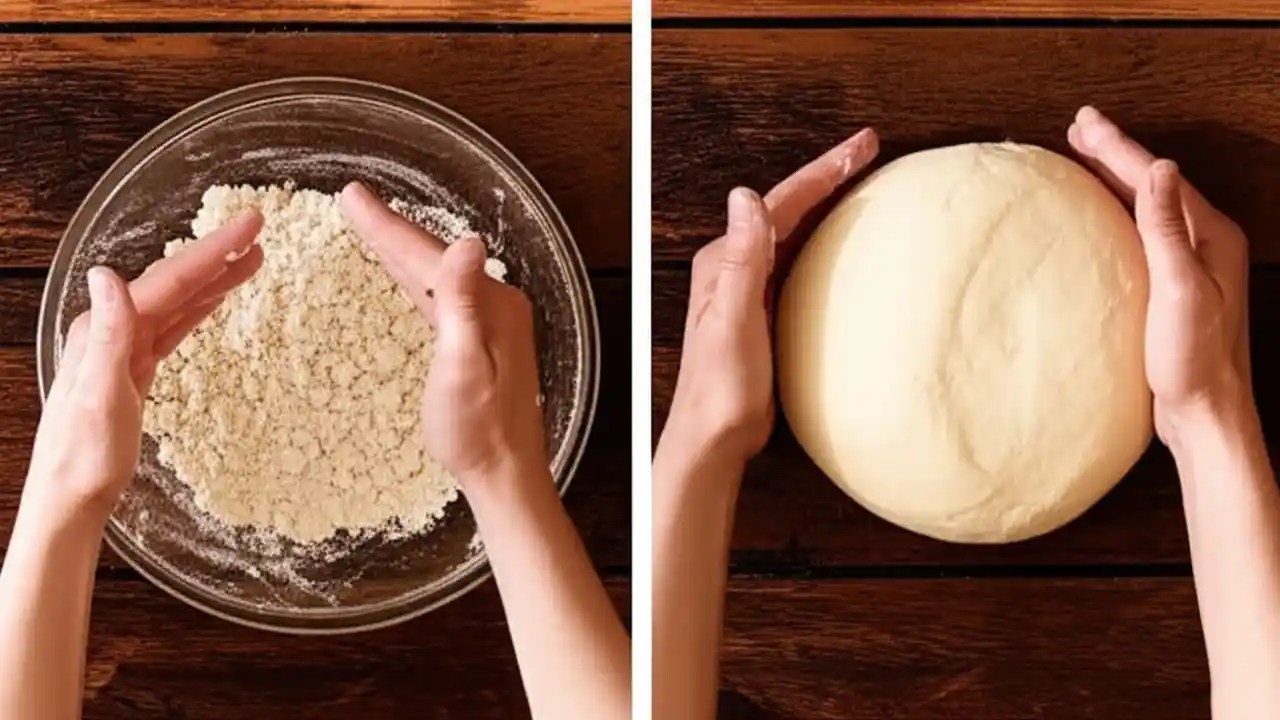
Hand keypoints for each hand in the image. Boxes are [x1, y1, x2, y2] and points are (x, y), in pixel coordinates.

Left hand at [26, 212, 263, 521]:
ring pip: (177, 302)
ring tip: (251, 257)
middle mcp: (111, 330)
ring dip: (214, 278)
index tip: (249, 227)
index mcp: (105, 329)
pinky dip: (198, 308)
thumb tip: (106, 274)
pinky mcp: (135, 368)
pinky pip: (173, 327)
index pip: (168, 281)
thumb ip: (106, 335)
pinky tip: (217, 299)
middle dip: (217, 254)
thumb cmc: (84, 457)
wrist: (72, 499)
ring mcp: (123, 348)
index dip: (211, 252)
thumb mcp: (97, 396)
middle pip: (174, 283)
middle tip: (257, 229)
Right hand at [340, 182, 546, 484]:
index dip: (387, 227)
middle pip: (432, 258)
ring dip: (401, 249)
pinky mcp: (484, 341)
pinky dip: (415, 278)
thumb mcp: (463, 367)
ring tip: (370, 225)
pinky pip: (442, 296)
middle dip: (390, 229)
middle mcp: (496, 305)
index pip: (428, 256)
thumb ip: (463, 304)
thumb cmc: (478, 431)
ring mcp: (492, 323)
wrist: (505, 473)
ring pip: (435, 275)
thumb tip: (468, 244)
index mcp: (491, 306)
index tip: (352, 198)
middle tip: (354, 201)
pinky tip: (405, 275)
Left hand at [665, 128, 878, 467]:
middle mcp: (733, 268)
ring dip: (827, 204)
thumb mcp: (733, 321)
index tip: (862, 146)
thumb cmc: (721, 390)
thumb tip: (745, 198)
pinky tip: (846, 247)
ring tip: (863, 182)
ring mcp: (748, 290)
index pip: (780, 203)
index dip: (823, 171)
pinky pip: (798, 263)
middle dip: (829, 177)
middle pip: (788, 209)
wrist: (714, 440)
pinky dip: (823, 243)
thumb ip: (741, 262)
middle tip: (869, 150)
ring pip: (794, 233)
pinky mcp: (764, 314)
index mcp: (725, 262)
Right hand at [1068, 107, 1250, 445]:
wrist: (1206, 413)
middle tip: (1078, 128)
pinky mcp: (1174, 286)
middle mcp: (1205, 242)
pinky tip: (1101, 213)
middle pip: (1153, 184)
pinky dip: (1118, 210)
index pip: (1156, 178)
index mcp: (1210, 235)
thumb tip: (1160, 168)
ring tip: (1085, 157)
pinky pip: (1142, 230)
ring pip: (1148, 204)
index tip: (1083, 121)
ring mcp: (1192, 264)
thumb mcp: (1180, 290)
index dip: (1118, 147)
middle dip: (1115, 152)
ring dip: (1116, 177)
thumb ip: (1167, 229)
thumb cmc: (1193, 360)